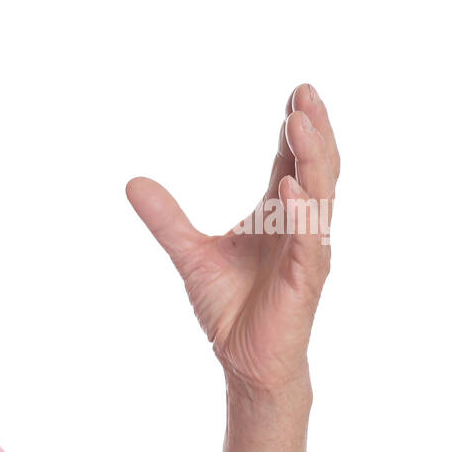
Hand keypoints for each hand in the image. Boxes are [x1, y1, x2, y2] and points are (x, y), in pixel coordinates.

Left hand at [125, 83, 339, 393]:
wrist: (242, 360)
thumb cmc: (230, 307)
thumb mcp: (189, 254)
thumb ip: (166, 219)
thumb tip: (132, 182)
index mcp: (278, 214)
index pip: (291, 161)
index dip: (295, 128)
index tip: (295, 91)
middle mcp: (299, 225)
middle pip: (314, 167)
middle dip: (312, 130)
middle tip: (305, 91)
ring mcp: (306, 250)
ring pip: (319, 195)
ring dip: (311, 159)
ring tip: (300, 122)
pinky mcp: (305, 279)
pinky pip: (308, 241)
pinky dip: (300, 214)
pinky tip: (291, 189)